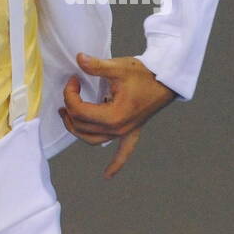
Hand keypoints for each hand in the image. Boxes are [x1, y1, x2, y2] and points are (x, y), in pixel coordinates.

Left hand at [58, 53, 176, 178]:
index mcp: (113, 116)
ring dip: (77, 130)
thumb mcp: (118, 67)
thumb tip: (79, 58)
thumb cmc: (144, 74)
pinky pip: (123, 153)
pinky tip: (107, 175)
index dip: (70, 94)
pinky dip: (115, 164)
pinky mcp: (132, 132)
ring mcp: (125, 133)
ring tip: (67, 115)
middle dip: (70, 107)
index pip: (79, 110)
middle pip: (81, 125)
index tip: (74, 79)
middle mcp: (118, 129)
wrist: (166, 80)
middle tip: (72, 89)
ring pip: (92, 140)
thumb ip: (96, 66)